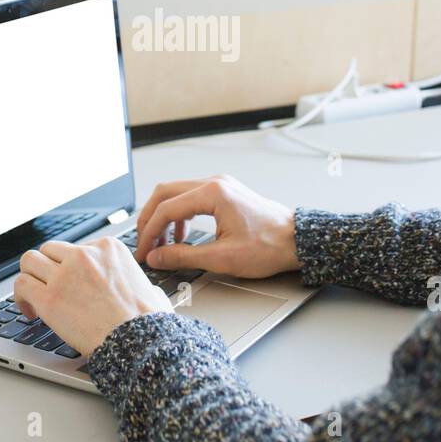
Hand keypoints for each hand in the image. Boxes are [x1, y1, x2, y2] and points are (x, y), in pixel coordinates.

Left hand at [14, 236, 171, 355]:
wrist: (139, 340)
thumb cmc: (148, 320)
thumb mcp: (151, 288)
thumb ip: (140, 284)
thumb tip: (148, 293)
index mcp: (108, 248)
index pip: (75, 247)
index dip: (69, 266)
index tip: (70, 283)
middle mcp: (84, 255)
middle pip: (49, 249)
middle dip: (46, 267)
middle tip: (47, 286)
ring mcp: (64, 275)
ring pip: (29, 260)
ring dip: (30, 277)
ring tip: (32, 295)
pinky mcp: (49, 298)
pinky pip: (21, 285)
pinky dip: (20, 297)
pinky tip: (29, 311)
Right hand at [135, 175, 297, 278]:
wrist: (297, 241)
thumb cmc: (270, 246)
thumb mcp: (223, 258)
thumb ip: (184, 257)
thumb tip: (157, 257)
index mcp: (213, 193)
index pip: (166, 209)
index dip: (149, 232)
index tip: (143, 251)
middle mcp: (215, 183)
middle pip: (165, 193)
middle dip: (150, 219)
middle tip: (144, 243)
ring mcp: (220, 186)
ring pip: (177, 194)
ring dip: (164, 217)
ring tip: (161, 243)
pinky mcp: (225, 193)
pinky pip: (192, 198)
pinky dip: (180, 216)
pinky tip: (181, 236)